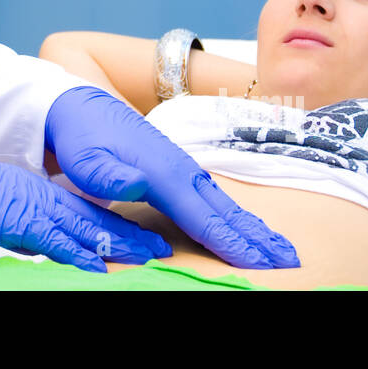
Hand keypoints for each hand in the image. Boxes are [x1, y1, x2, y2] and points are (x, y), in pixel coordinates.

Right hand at [0, 137, 169, 272]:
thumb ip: (21, 227)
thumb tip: (38, 244)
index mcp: (37, 192)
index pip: (86, 210)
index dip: (117, 224)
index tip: (143, 236)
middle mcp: (41, 196)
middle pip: (95, 218)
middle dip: (130, 234)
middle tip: (162, 247)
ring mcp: (30, 205)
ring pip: (84, 227)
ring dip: (117, 243)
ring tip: (147, 257)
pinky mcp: (16, 218)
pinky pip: (54, 238)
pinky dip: (78, 252)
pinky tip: (98, 266)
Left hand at [45, 85, 300, 268]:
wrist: (78, 104)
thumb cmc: (79, 136)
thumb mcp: (84, 158)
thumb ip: (108, 175)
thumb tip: (137, 184)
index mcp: (161, 173)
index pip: (200, 216)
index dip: (229, 242)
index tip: (258, 264)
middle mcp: (179, 169)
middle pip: (224, 210)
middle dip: (256, 238)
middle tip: (290, 261)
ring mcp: (181, 167)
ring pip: (224, 203)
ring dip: (253, 227)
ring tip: (281, 249)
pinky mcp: (177, 167)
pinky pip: (214, 196)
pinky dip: (236, 214)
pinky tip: (246, 226)